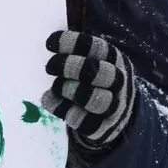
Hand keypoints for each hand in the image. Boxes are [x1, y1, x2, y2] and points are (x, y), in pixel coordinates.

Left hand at [42, 30, 137, 152]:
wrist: (117, 114)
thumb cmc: (97, 80)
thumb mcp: (95, 59)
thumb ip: (78, 51)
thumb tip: (52, 40)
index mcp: (115, 59)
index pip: (97, 47)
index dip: (72, 43)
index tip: (50, 44)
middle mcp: (118, 82)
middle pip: (98, 72)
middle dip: (70, 67)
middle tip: (49, 66)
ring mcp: (114, 106)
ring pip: (95, 100)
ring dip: (69, 90)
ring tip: (55, 86)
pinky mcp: (102, 128)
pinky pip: (83, 121)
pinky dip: (62, 109)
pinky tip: (49, 100)